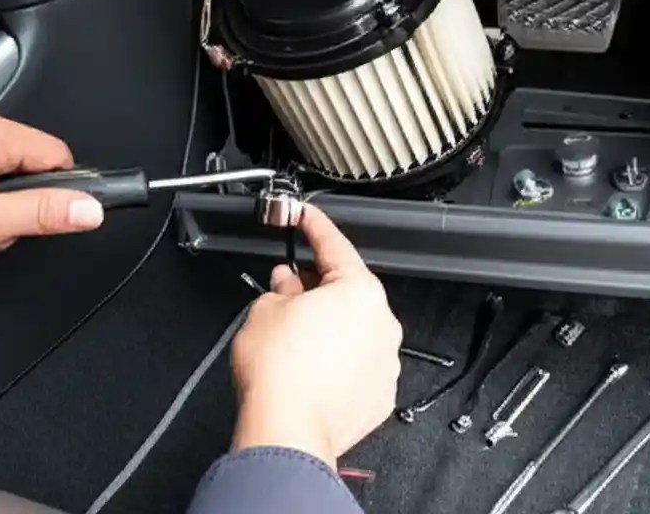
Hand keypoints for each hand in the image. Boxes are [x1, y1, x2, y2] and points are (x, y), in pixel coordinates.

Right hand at [229, 205, 402, 468]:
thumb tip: (287, 285)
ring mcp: (385, 361)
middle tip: (285, 289)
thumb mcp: (264, 310)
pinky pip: (358, 364)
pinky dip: (338, 361)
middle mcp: (381, 323)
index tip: (306, 216)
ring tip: (293, 339)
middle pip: (347, 290)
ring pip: (355, 329)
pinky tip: (310, 368)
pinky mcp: (380, 394)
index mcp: (359, 291)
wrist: (287, 433)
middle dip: (316, 287)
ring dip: (329, 327)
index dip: (314, 226)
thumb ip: (280, 287)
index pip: (334, 244)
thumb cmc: (279, 375)